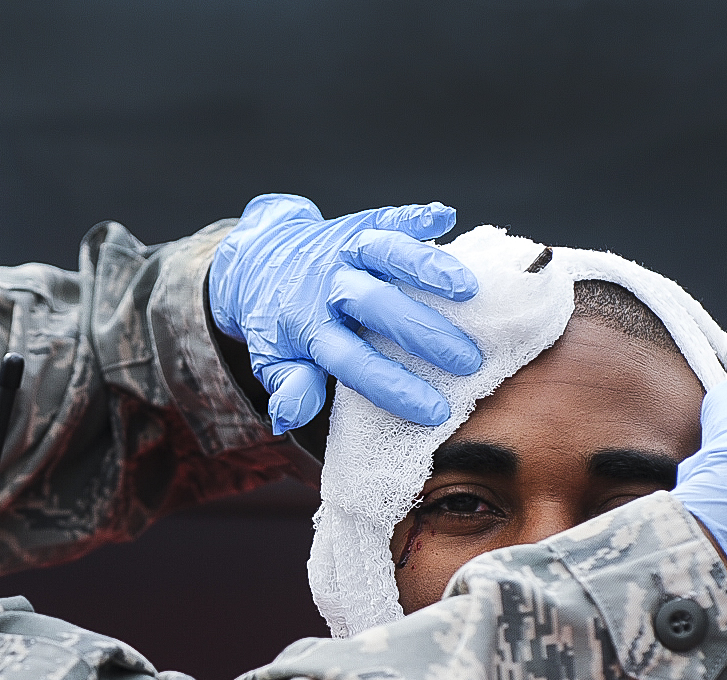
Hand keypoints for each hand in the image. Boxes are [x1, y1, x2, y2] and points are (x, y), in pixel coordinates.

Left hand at [209, 193, 481, 433]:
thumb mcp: (271, 361)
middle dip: (424, 333)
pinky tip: (445, 217)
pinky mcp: (358, 226)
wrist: (258, 261)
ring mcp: (345, 252)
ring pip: (385, 253)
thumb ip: (288, 387)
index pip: (353, 361)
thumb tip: (288, 416)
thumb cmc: (278, 322)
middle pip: (377, 306)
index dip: (393, 385)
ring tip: (469, 290)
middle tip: (467, 360)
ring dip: (427, 267)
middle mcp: (329, 287)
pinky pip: (387, 217)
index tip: (433, 410)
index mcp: (310, 328)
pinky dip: (415, 215)